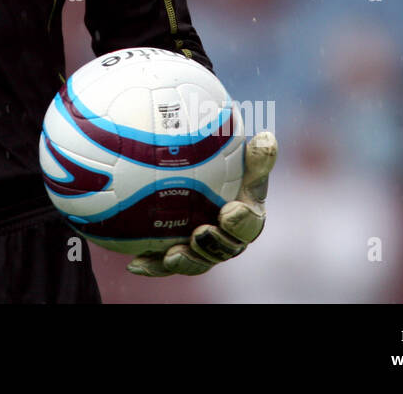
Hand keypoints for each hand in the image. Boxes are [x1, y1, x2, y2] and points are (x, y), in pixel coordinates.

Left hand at [126, 130, 276, 276]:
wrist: (180, 172)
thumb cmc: (217, 160)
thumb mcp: (236, 153)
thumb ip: (252, 152)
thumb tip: (266, 137)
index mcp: (246, 213)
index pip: (250, 222)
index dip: (243, 221)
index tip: (229, 211)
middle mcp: (227, 236)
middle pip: (227, 248)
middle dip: (217, 245)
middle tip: (200, 233)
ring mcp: (202, 248)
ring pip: (199, 261)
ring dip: (188, 261)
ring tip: (172, 255)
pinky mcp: (177, 253)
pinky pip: (165, 264)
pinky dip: (153, 266)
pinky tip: (135, 265)